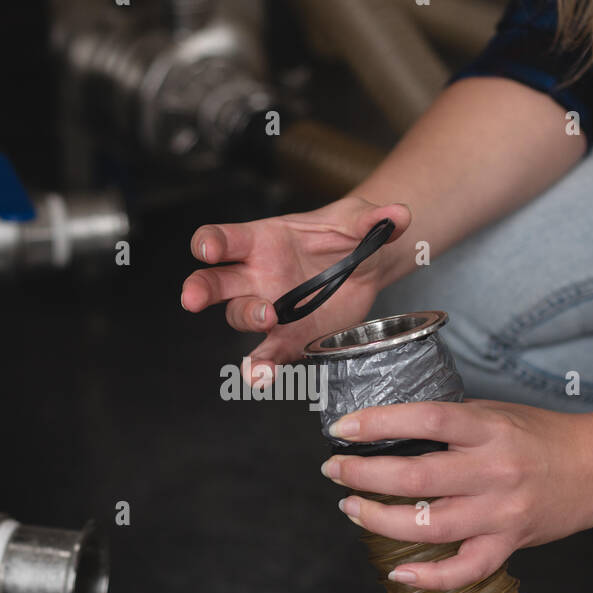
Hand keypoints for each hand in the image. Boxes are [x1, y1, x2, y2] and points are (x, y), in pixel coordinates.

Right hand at [181, 196, 411, 374]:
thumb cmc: (346, 236)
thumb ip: (374, 219)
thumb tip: (398, 215)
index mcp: (261, 240)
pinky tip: (262, 377)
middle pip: (214, 281)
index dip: (210, 243)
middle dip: (201, 288)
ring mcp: (268, 309)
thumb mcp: (361, 220)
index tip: (207, 250)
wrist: (365, 267)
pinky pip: (265, 355)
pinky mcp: (287, 339)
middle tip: (194, 299)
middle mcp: (255, 275)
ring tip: (266, 323)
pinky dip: (260, 368)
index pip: (224, 238)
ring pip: (238, 316)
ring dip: (246, 319)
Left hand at [320, 400, 592, 589]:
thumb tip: (391, 428)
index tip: (343, 427)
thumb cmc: (544, 436)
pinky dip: (430, 578)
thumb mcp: (497, 413)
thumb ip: (450, 422)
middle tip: (335, 469)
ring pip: (430, 526)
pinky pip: (465, 570)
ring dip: (380, 520)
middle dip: (363, 475)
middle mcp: (494, 471)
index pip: (425, 418)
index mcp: (489, 429)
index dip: (378, 423)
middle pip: (416, 477)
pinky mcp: (510, 544)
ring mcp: (502, 513)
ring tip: (352, 508)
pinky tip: (400, 573)